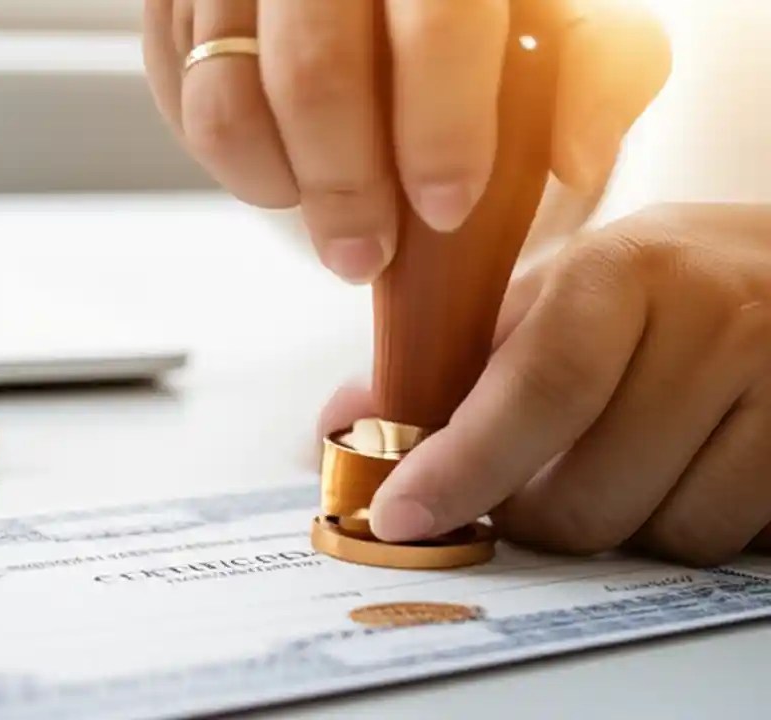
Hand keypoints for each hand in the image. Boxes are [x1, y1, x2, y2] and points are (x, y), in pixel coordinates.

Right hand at [141, 0, 670, 283]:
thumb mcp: (565, 10)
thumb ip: (600, 69)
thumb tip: (575, 156)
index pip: (436, 22)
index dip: (440, 130)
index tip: (446, 209)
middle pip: (312, 74)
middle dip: (345, 190)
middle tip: (366, 255)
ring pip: (224, 97)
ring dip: (276, 186)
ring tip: (320, 222)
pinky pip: (179, 96)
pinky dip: (226, 156)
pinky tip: (279, 169)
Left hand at [320, 204, 770, 566]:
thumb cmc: (670, 284)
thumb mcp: (566, 291)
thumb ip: (459, 357)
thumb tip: (346, 420)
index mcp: (625, 269)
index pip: (535, 389)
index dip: (461, 467)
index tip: (402, 514)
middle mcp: (717, 317)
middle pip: (588, 493)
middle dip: (535, 516)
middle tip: (531, 488)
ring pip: (663, 532)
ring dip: (623, 524)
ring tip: (633, 458)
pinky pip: (732, 542)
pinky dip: (691, 526)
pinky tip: (692, 469)